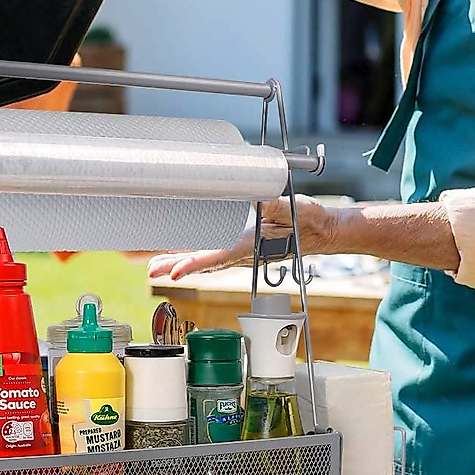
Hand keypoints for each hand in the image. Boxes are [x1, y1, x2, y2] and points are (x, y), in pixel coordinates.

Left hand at [147, 196, 342, 280]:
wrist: (322, 231)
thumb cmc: (310, 221)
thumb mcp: (295, 210)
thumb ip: (276, 208)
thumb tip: (260, 202)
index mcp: (252, 246)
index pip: (218, 257)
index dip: (194, 264)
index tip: (174, 272)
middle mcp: (242, 252)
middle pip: (203, 263)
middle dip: (175, 267)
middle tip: (151, 271)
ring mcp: (240, 251)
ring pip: (204, 260)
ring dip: (178, 263)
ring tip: (153, 267)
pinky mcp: (240, 246)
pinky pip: (211, 254)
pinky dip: (191, 257)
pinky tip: (176, 257)